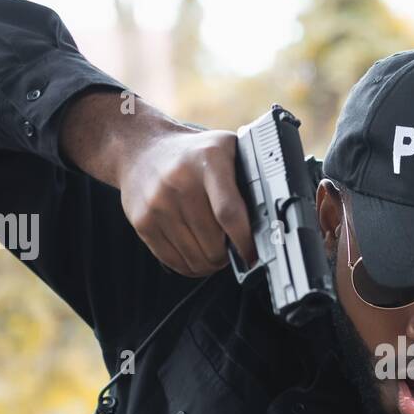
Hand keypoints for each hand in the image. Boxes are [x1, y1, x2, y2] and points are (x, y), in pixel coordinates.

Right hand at [117, 126, 254, 276]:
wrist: (141, 148)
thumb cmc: (193, 154)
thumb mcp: (225, 149)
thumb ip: (248, 176)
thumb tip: (272, 217)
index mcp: (209, 161)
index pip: (229, 213)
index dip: (244, 242)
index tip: (252, 255)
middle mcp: (180, 181)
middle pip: (213, 244)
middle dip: (228, 256)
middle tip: (231, 249)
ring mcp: (158, 203)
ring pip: (194, 258)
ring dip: (209, 263)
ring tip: (213, 250)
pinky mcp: (142, 221)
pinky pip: (172, 260)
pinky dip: (189, 265)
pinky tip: (195, 254)